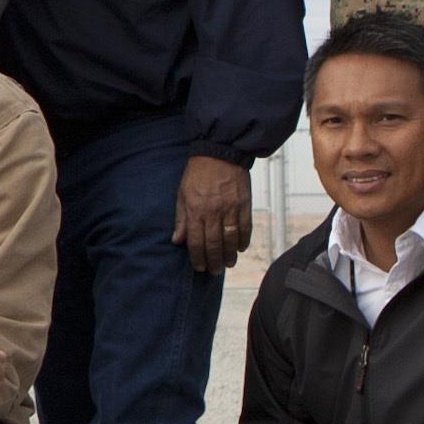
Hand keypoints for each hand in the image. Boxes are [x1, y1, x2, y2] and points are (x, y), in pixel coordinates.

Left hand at [176, 154, 253, 274]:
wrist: (220, 152)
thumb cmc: (198, 173)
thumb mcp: (182, 193)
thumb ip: (181, 218)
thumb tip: (177, 240)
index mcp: (196, 210)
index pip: (196, 241)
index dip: (198, 257)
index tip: (200, 267)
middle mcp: (213, 212)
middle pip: (214, 244)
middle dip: (214, 261)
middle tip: (214, 271)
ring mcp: (230, 209)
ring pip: (231, 239)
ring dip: (230, 255)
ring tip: (228, 264)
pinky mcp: (244, 204)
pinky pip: (245, 227)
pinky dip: (244, 240)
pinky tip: (240, 248)